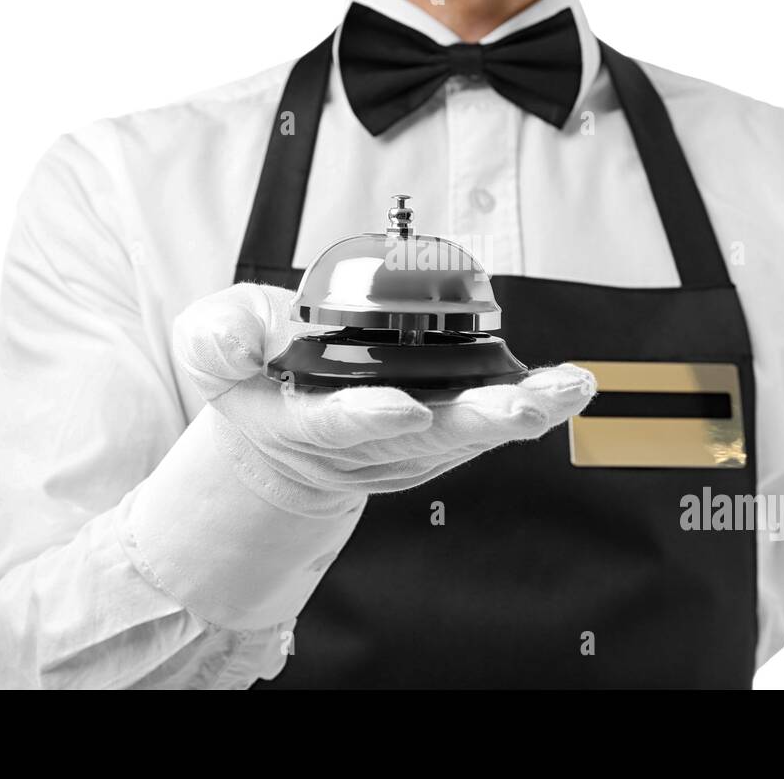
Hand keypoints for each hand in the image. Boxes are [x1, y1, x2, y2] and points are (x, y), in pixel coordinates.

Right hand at [174, 283, 595, 517]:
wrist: (282, 430)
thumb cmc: (255, 376)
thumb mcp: (215, 344)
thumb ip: (218, 337)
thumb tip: (231, 344)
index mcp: (306, 422)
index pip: (337, 425)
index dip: (369, 418)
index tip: (403, 408)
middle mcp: (368, 443)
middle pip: (427, 437)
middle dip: (477, 422)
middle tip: (522, 406)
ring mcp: (410, 446)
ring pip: (470, 433)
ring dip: (522, 413)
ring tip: (569, 387)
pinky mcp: (441, 438)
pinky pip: (488, 424)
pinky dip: (531, 405)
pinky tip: (568, 385)